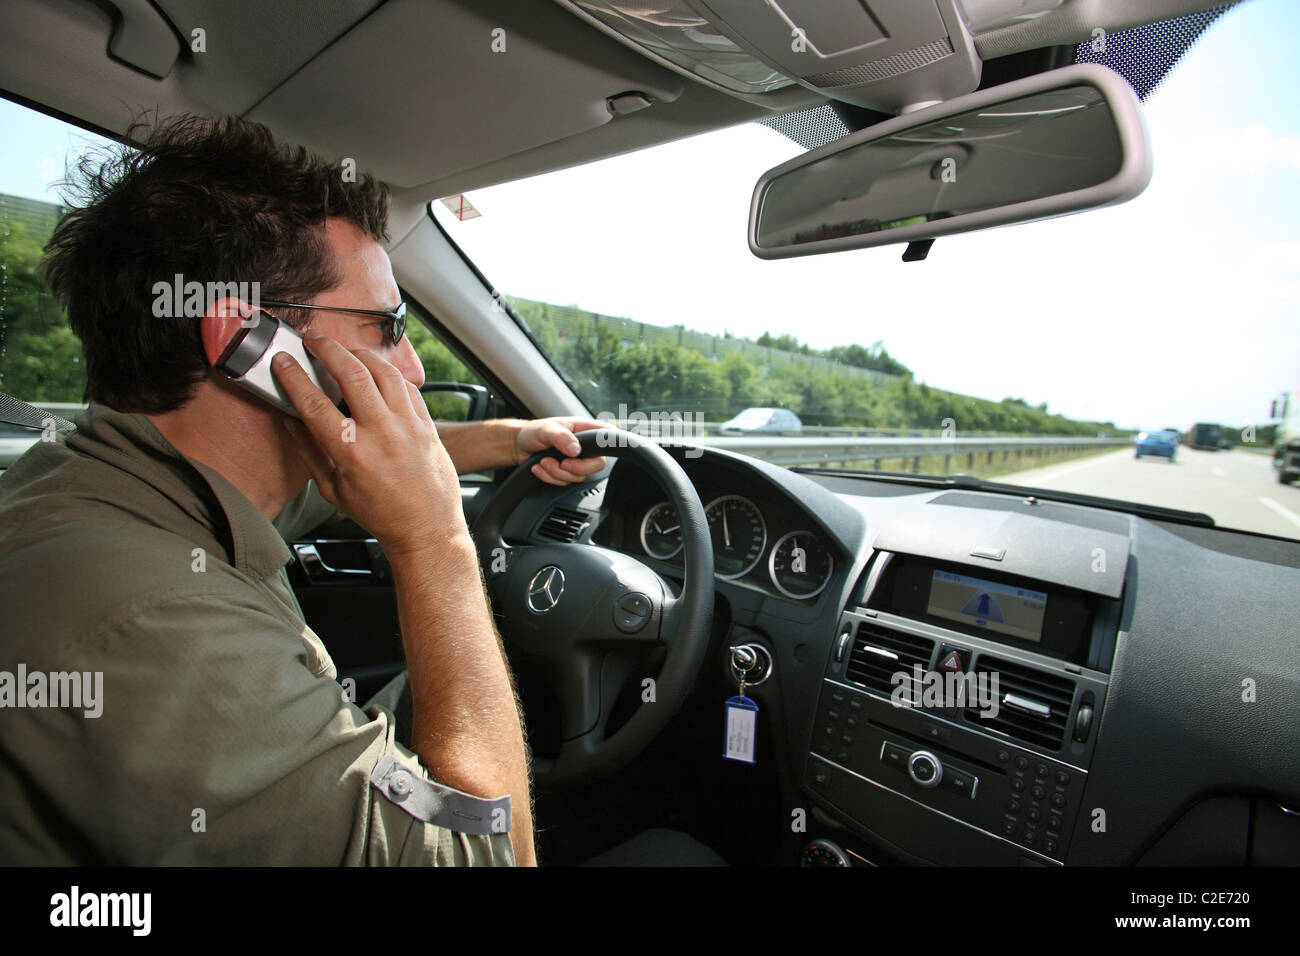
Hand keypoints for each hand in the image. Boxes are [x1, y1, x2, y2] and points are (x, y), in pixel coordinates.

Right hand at [271, 332, 466, 554]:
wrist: (426, 528)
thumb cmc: (380, 513)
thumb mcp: (332, 491)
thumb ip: (309, 453)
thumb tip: (290, 421)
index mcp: (351, 453)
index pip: (313, 403)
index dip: (294, 377)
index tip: (283, 361)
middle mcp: (381, 434)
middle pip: (351, 373)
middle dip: (327, 349)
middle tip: (314, 339)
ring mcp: (408, 426)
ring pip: (383, 371)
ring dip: (359, 354)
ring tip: (344, 350)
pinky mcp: (427, 424)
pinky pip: (407, 386)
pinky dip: (389, 374)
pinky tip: (377, 372)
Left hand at [513, 416, 608, 486]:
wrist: (518, 446)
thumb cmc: (533, 432)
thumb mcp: (546, 429)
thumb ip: (561, 437)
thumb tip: (575, 449)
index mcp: (584, 430)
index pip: (607, 435)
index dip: (610, 444)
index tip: (597, 451)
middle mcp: (583, 446)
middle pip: (596, 465)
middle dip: (576, 468)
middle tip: (562, 462)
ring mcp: (576, 461)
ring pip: (578, 477)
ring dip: (556, 472)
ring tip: (543, 461)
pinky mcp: (566, 472)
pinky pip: (564, 482)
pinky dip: (549, 477)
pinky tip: (540, 467)